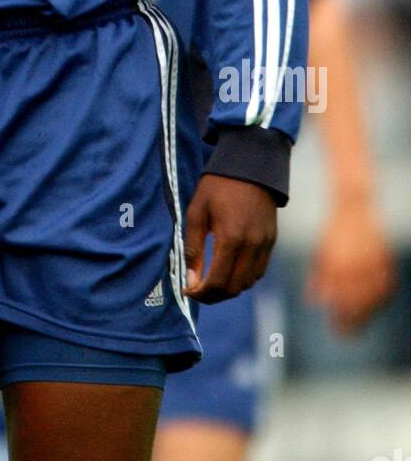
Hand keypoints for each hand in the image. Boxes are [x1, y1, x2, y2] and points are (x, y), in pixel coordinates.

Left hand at [183, 174, 276, 302]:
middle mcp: (252, 246)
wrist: (250, 164)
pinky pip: (259, 270)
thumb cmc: (217, 186)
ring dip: (230, 288)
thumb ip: (193, 247)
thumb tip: (191, 279)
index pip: (218, 281)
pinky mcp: (272, 241)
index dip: (201, 293)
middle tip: (198, 290)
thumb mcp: (197, 212)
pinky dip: (244, 277)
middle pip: (235, 288)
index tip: (188, 290)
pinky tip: (230, 269)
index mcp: (231, 238)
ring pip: (249, 282)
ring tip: (212, 281)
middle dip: (214, 295)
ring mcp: (265, 244)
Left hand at [305, 203, 396, 334]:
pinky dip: (381, 299)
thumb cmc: (334, 233)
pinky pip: (386, 287)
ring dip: (367, 314)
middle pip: (356, 305)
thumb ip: (318, 278)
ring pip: (373, 299)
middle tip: (346, 335)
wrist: (354, 208)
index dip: (339, 320)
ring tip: (360, 323)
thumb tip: (313, 302)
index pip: (339, 302)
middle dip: (351, 323)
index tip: (336, 331)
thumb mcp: (322, 254)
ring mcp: (372, 264)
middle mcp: (355, 267)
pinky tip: (375, 307)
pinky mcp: (384, 260)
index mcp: (337, 266)